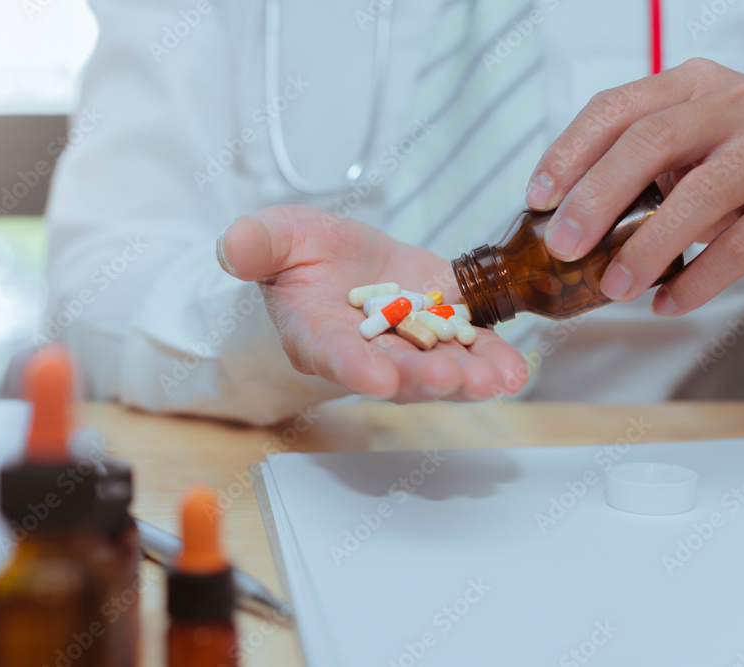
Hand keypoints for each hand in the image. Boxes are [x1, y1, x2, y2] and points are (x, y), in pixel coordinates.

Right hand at [216, 206, 527, 401]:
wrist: (342, 263)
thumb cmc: (299, 255)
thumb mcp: (276, 239)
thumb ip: (257, 245)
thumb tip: (230, 246)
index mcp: (317, 335)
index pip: (333, 355)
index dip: (354, 367)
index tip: (376, 377)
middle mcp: (366, 353)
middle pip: (394, 372)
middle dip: (421, 378)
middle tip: (444, 379)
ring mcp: (410, 346)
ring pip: (438, 368)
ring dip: (467, 377)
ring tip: (494, 380)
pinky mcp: (447, 329)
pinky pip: (471, 349)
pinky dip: (493, 359)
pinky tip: (513, 368)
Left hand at [525, 58, 743, 315]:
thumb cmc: (737, 162)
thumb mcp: (685, 146)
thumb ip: (631, 167)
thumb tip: (557, 221)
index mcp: (690, 86)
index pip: (616, 108)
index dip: (569, 154)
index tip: (538, 199)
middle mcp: (734, 104)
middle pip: (651, 142)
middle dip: (596, 199)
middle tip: (563, 247)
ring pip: (698, 196)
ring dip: (645, 248)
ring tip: (613, 286)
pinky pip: (741, 246)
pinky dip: (697, 281)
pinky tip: (667, 302)